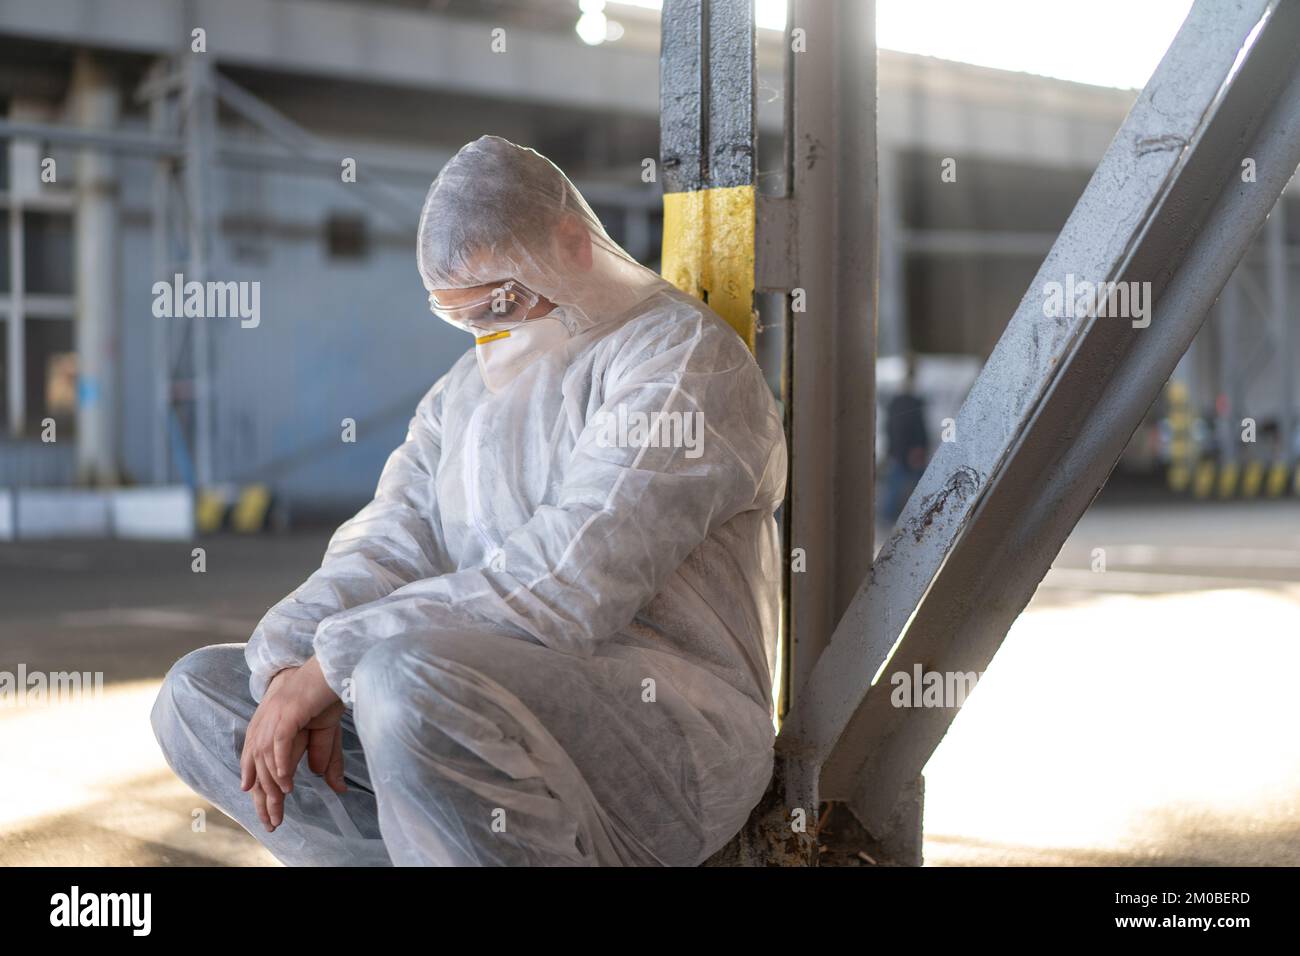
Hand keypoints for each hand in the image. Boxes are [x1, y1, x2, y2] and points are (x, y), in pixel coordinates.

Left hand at [240, 657, 344, 831]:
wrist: (331, 664)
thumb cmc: (326, 693)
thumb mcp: (326, 732)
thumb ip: (325, 758)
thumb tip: (335, 786)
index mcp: (269, 724)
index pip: (256, 761)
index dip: (258, 787)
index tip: (264, 811)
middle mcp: (265, 721)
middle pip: (257, 765)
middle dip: (263, 797)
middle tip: (272, 822)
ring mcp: (273, 715)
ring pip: (264, 758)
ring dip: (272, 786)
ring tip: (280, 807)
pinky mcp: (285, 711)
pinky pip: (277, 744)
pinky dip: (280, 765)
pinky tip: (287, 784)